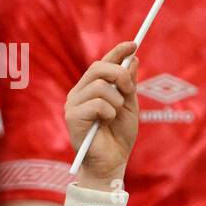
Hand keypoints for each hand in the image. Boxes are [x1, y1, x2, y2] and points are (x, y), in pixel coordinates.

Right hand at [65, 41, 137, 185]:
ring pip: (100, 86)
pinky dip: (109, 112)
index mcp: (92, 88)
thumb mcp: (130, 107)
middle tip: (129, 90)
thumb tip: (133, 59)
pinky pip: (97, 104)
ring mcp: (73, 104)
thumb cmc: (119, 136)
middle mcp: (80, 92)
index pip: (103, 62)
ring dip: (116, 100)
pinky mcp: (72, 117)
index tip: (134, 44)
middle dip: (120, 75)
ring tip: (116, 114)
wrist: (113, 162)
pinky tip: (107, 123)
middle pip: (99, 68)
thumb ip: (129, 85)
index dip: (117, 51)